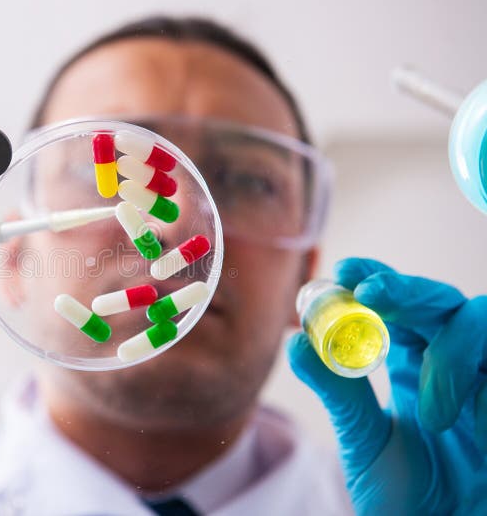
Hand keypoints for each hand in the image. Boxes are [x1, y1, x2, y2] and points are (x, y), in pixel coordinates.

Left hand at [287, 257, 486, 514]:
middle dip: (406, 288)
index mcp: (409, 363)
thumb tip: (296, 341)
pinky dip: (472, 379)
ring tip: (428, 411)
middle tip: (369, 294)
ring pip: (479, 317)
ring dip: (449, 347)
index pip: (396, 303)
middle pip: (439, 299)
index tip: (343, 270)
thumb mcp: (363, 440)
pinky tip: (449, 420)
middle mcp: (449, 362)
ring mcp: (483, 379)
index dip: (376, 276)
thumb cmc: (405, 497)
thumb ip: (338, 392)